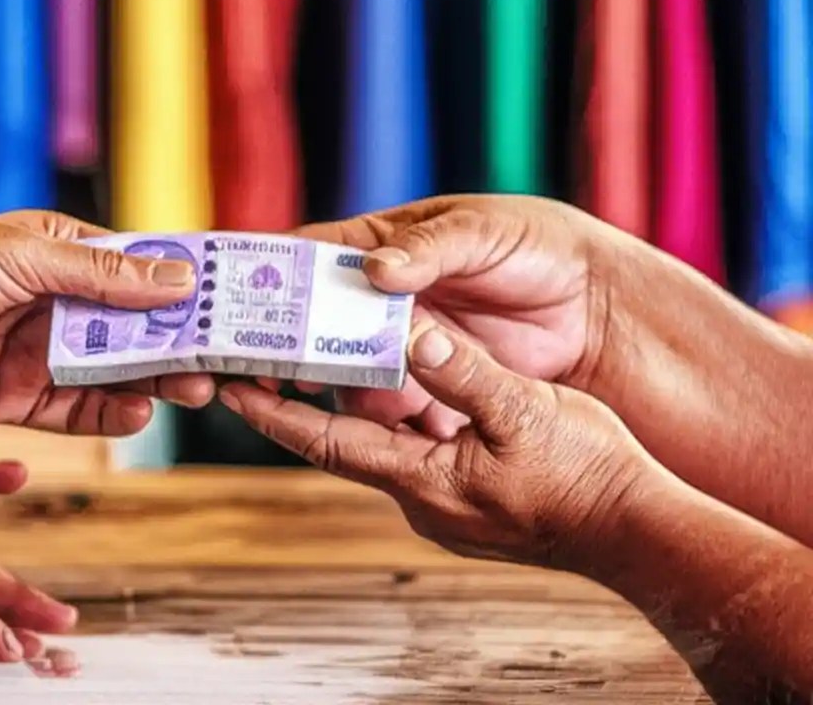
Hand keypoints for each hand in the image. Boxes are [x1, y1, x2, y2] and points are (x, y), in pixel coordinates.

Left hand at [0, 210, 213, 434]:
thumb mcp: (25, 255)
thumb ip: (102, 275)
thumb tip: (179, 279)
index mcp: (60, 255)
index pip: (136, 272)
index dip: (181, 287)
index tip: (228, 300)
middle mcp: (55, 306)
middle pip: (133, 329)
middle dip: (177, 343)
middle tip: (221, 357)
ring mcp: (38, 355)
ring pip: (113, 374)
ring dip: (155, 380)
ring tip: (193, 387)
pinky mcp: (18, 400)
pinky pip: (77, 412)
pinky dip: (112, 414)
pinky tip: (141, 409)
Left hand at [222, 319, 654, 566]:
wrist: (637, 534)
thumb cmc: (587, 476)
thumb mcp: (526, 412)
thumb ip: (464, 374)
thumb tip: (413, 334)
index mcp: (423, 482)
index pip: (328, 444)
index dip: (276, 415)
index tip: (231, 388)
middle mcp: (421, 501)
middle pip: (346, 443)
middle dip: (308, 402)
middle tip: (266, 359)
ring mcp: (443, 506)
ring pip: (382, 446)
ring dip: (356, 407)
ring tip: (325, 359)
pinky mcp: (465, 502)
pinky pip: (414, 454)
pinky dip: (398, 420)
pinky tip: (402, 387)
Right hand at [290, 194, 619, 437]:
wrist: (596, 306)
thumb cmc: (536, 247)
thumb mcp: (484, 235)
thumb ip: (430, 251)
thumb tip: (376, 269)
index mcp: (380, 245)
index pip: (310, 259)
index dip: (273, 281)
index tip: (240, 305)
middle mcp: (380, 299)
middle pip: (316, 326)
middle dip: (290, 350)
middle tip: (265, 374)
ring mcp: (402, 345)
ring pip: (348, 373)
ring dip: (337, 390)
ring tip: (330, 404)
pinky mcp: (429, 386)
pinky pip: (393, 408)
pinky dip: (387, 420)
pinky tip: (391, 427)